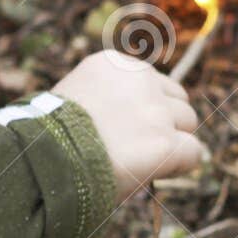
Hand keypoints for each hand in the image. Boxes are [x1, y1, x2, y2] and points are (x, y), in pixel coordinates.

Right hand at [52, 51, 203, 199]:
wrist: (43, 159)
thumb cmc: (46, 139)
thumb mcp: (72, 101)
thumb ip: (103, 101)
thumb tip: (123, 126)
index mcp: (113, 64)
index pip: (149, 81)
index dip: (143, 109)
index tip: (126, 129)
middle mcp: (140, 79)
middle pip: (176, 98)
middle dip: (165, 122)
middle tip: (140, 148)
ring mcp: (155, 110)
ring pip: (188, 123)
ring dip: (173, 142)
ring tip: (145, 162)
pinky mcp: (165, 142)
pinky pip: (194, 152)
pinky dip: (181, 165)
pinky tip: (159, 174)